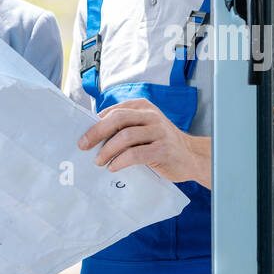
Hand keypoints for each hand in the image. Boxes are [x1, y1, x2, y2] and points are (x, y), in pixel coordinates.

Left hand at [78, 98, 211, 187]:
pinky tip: (113, 167)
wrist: (190, 156)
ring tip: (99, 161)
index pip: (113, 111)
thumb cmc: (160, 143)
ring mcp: (159, 132)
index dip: (94, 123)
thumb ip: (124, 127)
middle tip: (83, 146)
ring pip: (125, 136)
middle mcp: (151, 115)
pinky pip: (135, 154)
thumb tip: (92, 134)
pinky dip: (120, 161)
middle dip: (96, 133)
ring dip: (107, 150)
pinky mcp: (163, 149)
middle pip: (117, 119)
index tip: (82, 136)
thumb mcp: (143, 128)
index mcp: (143, 106)